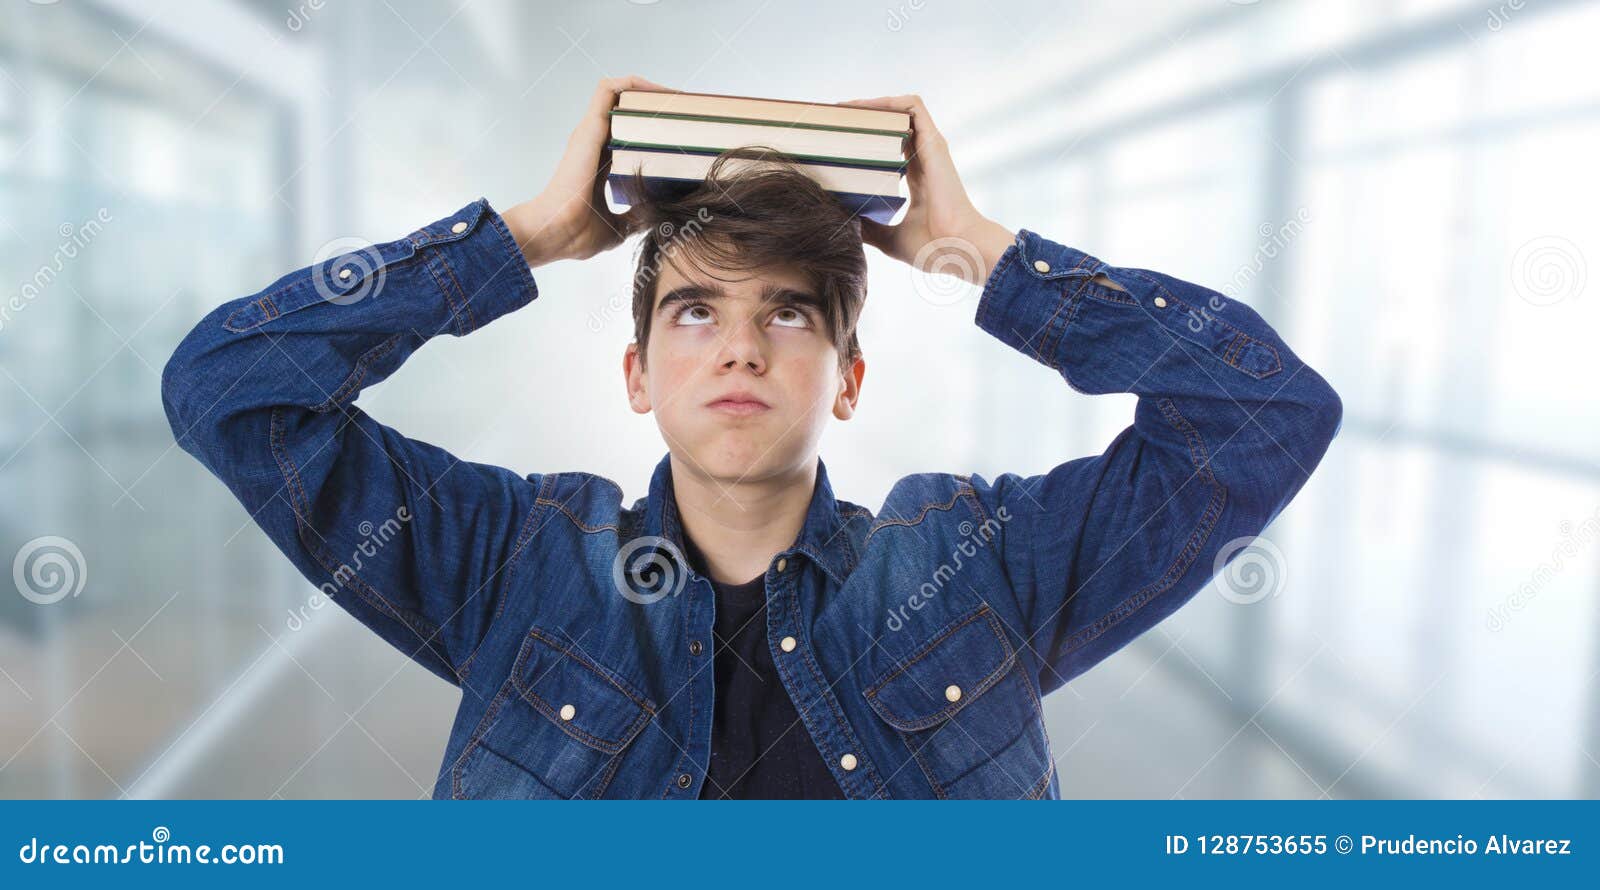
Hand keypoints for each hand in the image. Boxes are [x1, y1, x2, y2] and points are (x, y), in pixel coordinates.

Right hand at [504, 75, 672, 268]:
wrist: (557, 233)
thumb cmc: (578, 234)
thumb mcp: (620, 226)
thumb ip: (637, 216)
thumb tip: (658, 215)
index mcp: (599, 162)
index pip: (626, 134)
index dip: (650, 127)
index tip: (678, 130)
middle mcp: (594, 143)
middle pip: (625, 110)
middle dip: (655, 104)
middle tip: (686, 111)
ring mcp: (590, 133)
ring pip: (619, 93)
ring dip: (648, 89)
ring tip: (678, 97)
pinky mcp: (590, 127)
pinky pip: (609, 89)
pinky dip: (634, 85)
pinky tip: (660, 92)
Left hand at [837, 93, 1013, 284]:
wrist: (958, 248)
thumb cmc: (933, 247)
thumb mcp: (889, 237)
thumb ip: (869, 227)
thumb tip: (843, 222)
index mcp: (916, 176)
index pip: (890, 146)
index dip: (867, 138)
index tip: (840, 139)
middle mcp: (924, 158)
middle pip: (893, 125)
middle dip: (865, 117)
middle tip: (834, 119)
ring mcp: (930, 148)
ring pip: (901, 111)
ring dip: (872, 105)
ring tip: (843, 109)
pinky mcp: (934, 142)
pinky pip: (913, 106)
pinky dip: (888, 103)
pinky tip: (863, 108)